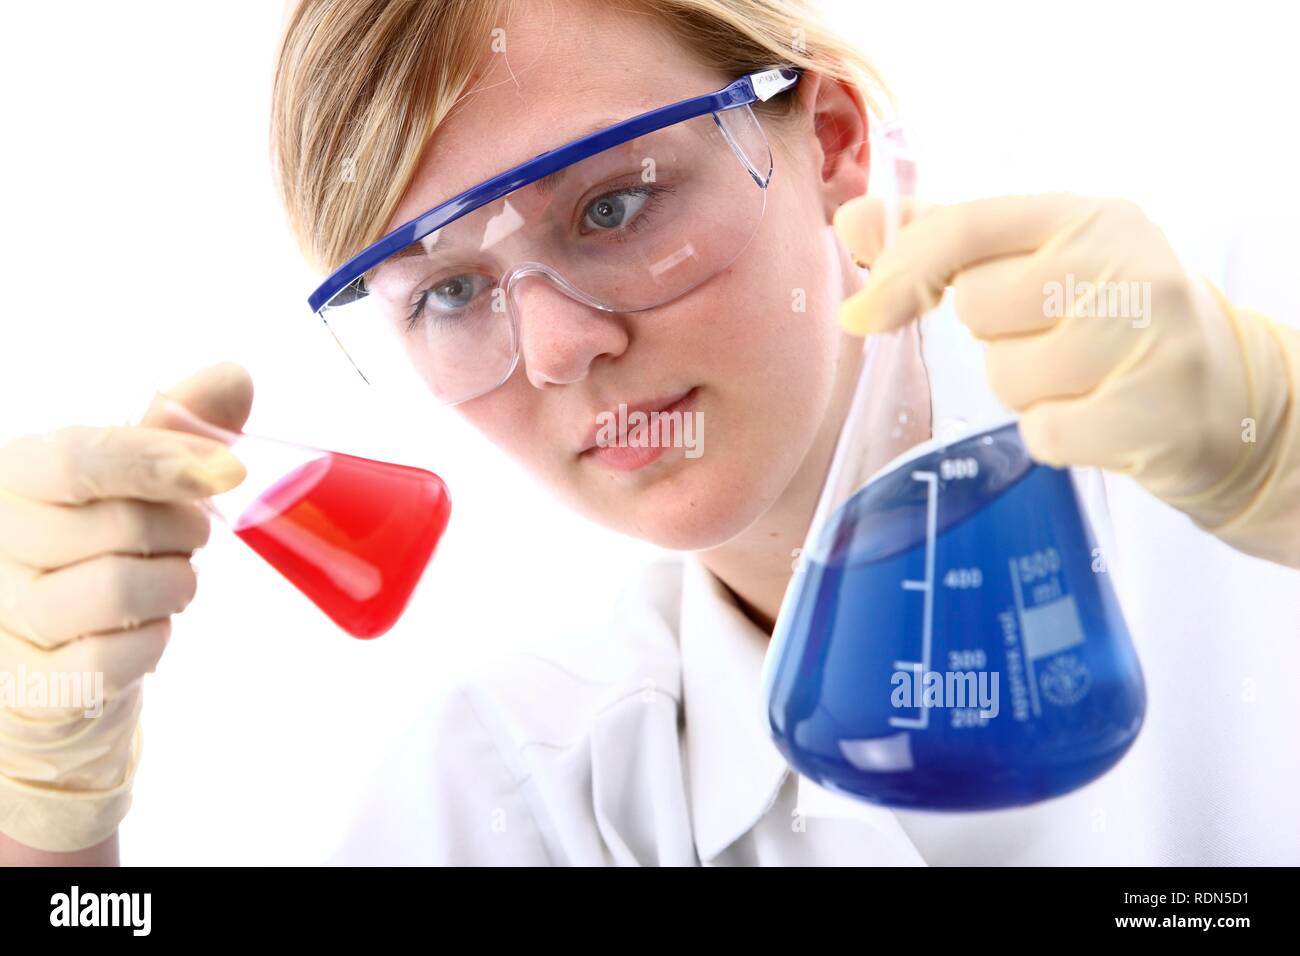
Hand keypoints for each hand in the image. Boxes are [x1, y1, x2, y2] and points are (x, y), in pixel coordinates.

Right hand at [0, 363, 250, 851]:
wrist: (58, 662)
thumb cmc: (99, 552)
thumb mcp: (132, 483)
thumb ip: (179, 428)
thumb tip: (235, 376)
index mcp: (16, 476)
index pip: (82, 458)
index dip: (161, 461)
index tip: (226, 471)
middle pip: (121, 524)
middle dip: (183, 532)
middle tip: (188, 539)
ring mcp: (2, 615)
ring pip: (118, 588)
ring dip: (174, 585)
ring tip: (168, 580)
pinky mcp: (28, 684)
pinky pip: (112, 657)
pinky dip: (151, 641)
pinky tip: (145, 628)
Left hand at [833, 193, 1299, 566]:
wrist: (1228, 396)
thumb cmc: (1112, 321)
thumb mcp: (1043, 261)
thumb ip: (944, 239)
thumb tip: (852, 220)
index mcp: (1089, 217)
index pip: (966, 227)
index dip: (902, 270)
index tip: (864, 314)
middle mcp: (1126, 265)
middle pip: (979, 308)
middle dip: (995, 338)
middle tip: (1049, 340)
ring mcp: (1149, 338)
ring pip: (1007, 378)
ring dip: (1026, 392)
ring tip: (1081, 380)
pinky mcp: (1154, 413)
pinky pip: (1043, 434)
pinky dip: (1056, 435)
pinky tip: (1096, 419)